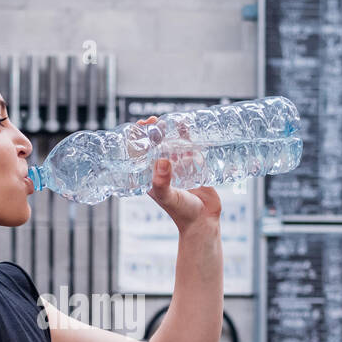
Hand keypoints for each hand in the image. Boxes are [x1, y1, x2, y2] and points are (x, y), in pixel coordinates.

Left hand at [137, 116, 221, 230]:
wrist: (203, 221)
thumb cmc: (182, 212)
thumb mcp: (168, 197)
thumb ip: (162, 182)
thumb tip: (161, 161)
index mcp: (151, 176)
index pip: (140, 153)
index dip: (138, 138)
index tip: (140, 126)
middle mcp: (163, 169)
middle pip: (156, 144)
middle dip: (154, 131)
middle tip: (155, 121)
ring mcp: (179, 166)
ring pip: (173, 143)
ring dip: (172, 131)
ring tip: (173, 120)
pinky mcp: (195, 165)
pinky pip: (190, 146)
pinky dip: (189, 135)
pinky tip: (189, 125)